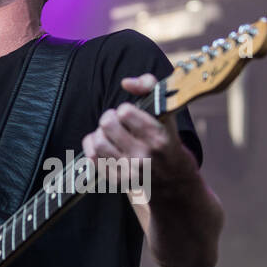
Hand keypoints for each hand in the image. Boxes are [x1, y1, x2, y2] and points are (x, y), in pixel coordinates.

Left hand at [81, 74, 195, 195]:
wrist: (174, 183)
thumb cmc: (169, 144)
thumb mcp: (168, 115)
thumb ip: (150, 88)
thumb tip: (126, 83)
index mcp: (158, 137)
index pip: (125, 112)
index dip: (125, 109)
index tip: (130, 115)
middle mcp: (144, 156)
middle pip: (107, 125)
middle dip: (109, 118)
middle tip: (116, 122)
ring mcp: (130, 171)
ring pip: (98, 142)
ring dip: (100, 134)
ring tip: (109, 134)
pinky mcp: (118, 181)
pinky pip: (92, 158)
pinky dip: (92, 147)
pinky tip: (103, 145)